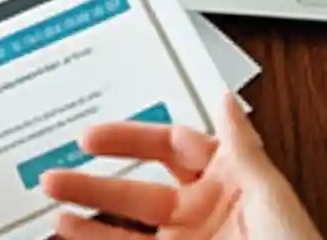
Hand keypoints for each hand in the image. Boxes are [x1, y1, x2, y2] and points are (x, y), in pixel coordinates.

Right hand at [42, 94, 322, 239]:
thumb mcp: (271, 193)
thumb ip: (240, 147)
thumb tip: (225, 100)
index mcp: (228, 181)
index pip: (171, 146)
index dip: (131, 138)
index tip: (95, 136)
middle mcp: (202, 212)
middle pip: (137, 190)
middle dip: (95, 181)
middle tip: (58, 172)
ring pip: (125, 229)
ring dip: (88, 218)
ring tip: (54, 206)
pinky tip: (71, 236)